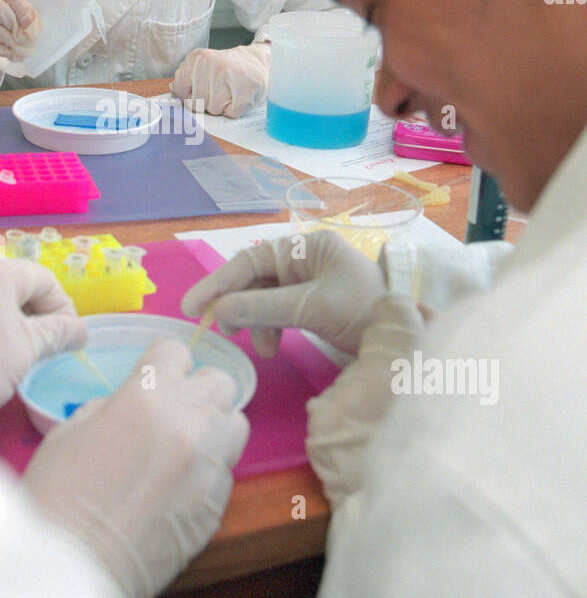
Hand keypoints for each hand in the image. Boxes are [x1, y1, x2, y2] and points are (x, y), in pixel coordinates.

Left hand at [0, 254, 85, 415]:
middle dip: (34, 316)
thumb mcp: (26, 351)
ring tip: (8, 354)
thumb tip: (79, 330)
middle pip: (14, 284)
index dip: (64, 311)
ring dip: (5, 320)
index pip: (45, 280)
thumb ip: (59, 334)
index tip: (67, 341)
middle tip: (41, 350)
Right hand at [23, 339, 248, 597]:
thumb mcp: (70, 430)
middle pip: (220, 383)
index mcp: (146, 396)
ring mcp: (209, 467)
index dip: (161, 363)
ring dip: (213, 428)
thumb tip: (132, 407)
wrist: (70, 570)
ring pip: (235, 425)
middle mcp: (189, 424)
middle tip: (172, 411)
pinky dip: (207, 473)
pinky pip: (226, 472)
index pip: (176, 350)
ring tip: (182, 448)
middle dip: (196, 391)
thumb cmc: (57, 497)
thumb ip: (113, 406)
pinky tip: (176, 490)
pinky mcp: (217, 507)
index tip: (153, 377)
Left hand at [170, 43, 269, 116]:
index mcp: (197, 59)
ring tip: (229, 90)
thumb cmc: (225, 68)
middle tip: (218, 89)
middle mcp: (212, 65)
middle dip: (206, 102)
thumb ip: (185, 78)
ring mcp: (230, 76)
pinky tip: (238, 96)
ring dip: (221, 106)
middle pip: (196, 103)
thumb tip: (174, 91)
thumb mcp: (201, 66)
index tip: (199, 88)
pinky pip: (231, 113)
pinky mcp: (246, 89)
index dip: (189, 95)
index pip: (180, 90)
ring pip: (213, 110)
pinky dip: (234, 109)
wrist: (255, 62)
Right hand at [181, 230, 384, 356]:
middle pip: (254, 280)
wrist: (404, 339)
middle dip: (238, 307)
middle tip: (224, 333)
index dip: (218, 283)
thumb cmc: (362, 312)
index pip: (250, 261)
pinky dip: (271, 330)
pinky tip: (274, 348)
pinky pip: (278, 313)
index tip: (192, 308)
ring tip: (264, 349)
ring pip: (264, 300)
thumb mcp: (311, 308)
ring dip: (256, 324)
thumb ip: (262, 308)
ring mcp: (307, 282)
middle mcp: (303, 260)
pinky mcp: (312, 305)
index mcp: (306, 247)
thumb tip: (219, 311)